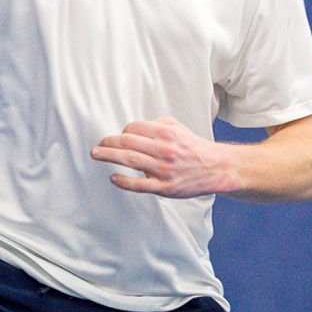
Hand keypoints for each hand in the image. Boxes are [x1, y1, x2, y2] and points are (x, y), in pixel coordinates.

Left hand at [90, 117, 226, 198]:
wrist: (215, 168)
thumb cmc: (193, 148)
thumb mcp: (178, 127)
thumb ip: (157, 124)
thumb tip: (134, 128)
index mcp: (166, 133)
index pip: (134, 128)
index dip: (122, 131)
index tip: (118, 137)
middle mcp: (164, 150)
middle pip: (127, 142)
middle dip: (108, 142)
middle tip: (97, 145)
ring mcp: (164, 169)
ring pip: (130, 160)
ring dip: (109, 156)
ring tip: (96, 154)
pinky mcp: (165, 187)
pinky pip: (140, 185)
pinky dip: (124, 181)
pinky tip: (113, 177)